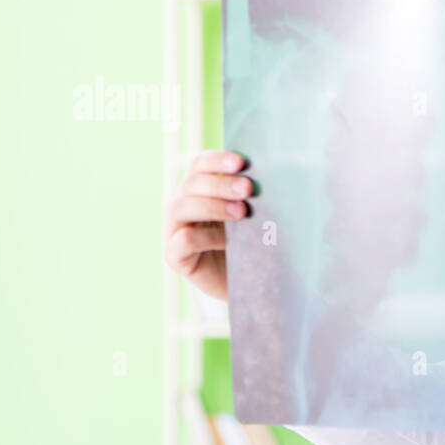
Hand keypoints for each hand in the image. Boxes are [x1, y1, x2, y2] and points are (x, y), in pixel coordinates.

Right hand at [162, 150, 252, 301]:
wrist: (247, 284)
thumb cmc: (251, 244)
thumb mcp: (253, 217)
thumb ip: (252, 197)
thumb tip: (270, 175)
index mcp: (199, 190)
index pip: (200, 165)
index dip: (217, 159)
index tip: (241, 162)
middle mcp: (182, 206)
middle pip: (192, 183)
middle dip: (221, 183)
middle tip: (248, 189)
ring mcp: (173, 230)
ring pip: (181, 207)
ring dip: (212, 206)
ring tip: (241, 212)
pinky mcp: (174, 256)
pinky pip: (183, 240)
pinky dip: (205, 237)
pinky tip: (227, 242)